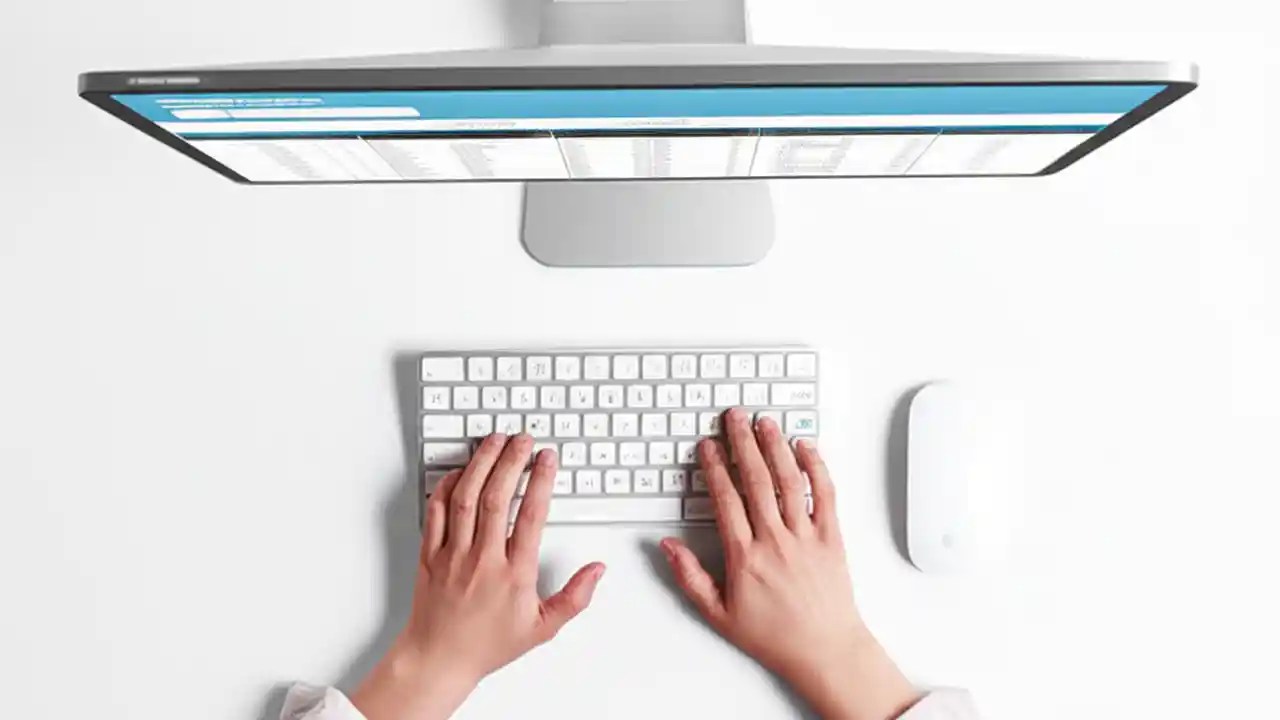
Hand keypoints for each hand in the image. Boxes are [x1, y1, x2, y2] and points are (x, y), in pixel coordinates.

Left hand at [352, 434, 605, 719]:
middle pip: (496, 497)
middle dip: (512, 461)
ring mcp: (453, 554)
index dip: (541, 481)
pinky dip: (447, 485)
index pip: (531, 516)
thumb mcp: (543, 628)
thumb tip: (597, 570)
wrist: (439, 659)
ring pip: (465, 498)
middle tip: (523, 439)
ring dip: (481, 464)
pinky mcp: (430, 554)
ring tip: (494, 442)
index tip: (548, 459)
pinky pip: (435, 511)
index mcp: (513, 575)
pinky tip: (461, 470)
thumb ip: (575, 597)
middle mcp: (482, 560)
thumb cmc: (488, 644)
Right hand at [661, 409, 919, 719]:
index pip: (726, 500)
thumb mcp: (718, 613)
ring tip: (765, 422)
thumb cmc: (774, 635)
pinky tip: (806, 447)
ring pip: (789, 480)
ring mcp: (806, 537)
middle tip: (734, 417)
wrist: (824, 650)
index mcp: (745, 557)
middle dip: (742, 443)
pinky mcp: (832, 538)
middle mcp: (775, 541)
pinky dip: (816, 467)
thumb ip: (690, 577)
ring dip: (775, 446)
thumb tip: (667, 546)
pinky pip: (825, 495)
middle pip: (756, 480)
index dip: (715, 468)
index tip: (708, 446)